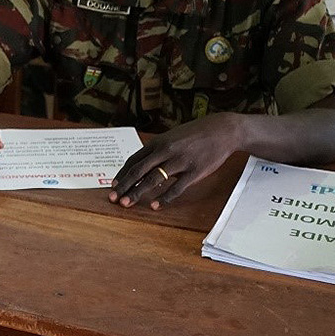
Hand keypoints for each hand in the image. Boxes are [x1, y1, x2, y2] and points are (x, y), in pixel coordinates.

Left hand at [109, 113, 240, 209]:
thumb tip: (143, 166)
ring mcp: (180, 161)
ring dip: (138, 192)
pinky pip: (177, 188)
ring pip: (154, 179)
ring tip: (127, 203)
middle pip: (139, 170)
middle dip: (124, 185)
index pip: (134, 160)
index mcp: (158, 142)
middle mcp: (165, 150)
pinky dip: (164, 198)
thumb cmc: (194, 134)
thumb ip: (157, 151)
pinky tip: (154, 206)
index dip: (122, 174)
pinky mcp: (195, 171)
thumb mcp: (171, 137)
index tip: (113, 185)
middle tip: (113, 198)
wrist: (222, 130)